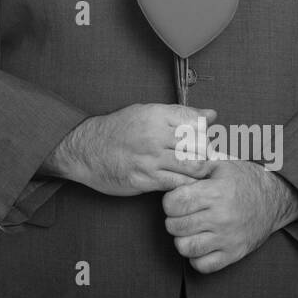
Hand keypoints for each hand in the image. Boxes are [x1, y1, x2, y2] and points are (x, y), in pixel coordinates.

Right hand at [42, 104, 216, 195]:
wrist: (85, 150)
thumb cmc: (118, 130)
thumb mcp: (145, 112)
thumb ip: (179, 114)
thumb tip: (212, 115)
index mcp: (156, 115)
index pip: (198, 124)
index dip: (205, 135)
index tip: (201, 141)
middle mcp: (154, 135)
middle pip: (200, 146)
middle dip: (206, 155)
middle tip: (201, 160)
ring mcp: (149, 159)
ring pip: (194, 166)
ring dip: (198, 172)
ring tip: (192, 172)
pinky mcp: (144, 179)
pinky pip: (178, 184)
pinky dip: (185, 185)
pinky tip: (180, 182)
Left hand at [162, 160, 297, 273]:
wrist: (275, 199)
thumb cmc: (242, 179)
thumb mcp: (222, 163)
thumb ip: (197, 161)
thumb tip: (176, 153)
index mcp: (215, 193)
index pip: (174, 203)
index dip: (170, 201)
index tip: (177, 199)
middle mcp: (221, 218)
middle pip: (175, 226)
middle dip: (173, 219)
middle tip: (182, 213)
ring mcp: (228, 238)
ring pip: (185, 248)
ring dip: (182, 238)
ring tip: (190, 228)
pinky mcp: (234, 254)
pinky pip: (202, 265)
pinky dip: (196, 257)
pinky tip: (201, 243)